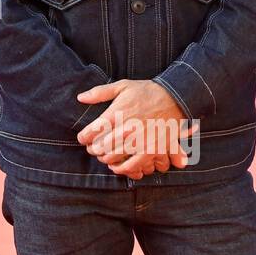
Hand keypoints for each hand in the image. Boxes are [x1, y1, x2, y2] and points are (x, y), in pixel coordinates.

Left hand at [75, 79, 198, 178]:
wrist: (175, 97)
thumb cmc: (147, 91)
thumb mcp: (123, 86)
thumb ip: (100, 92)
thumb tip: (80, 98)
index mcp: (118, 112)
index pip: (92, 131)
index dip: (84, 138)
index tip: (83, 138)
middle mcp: (127, 127)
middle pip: (101, 146)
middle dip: (93, 149)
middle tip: (93, 148)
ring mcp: (139, 140)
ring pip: (113, 157)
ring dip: (105, 158)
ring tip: (104, 156)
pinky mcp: (151, 149)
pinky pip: (131, 165)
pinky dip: (121, 168)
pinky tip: (116, 166)